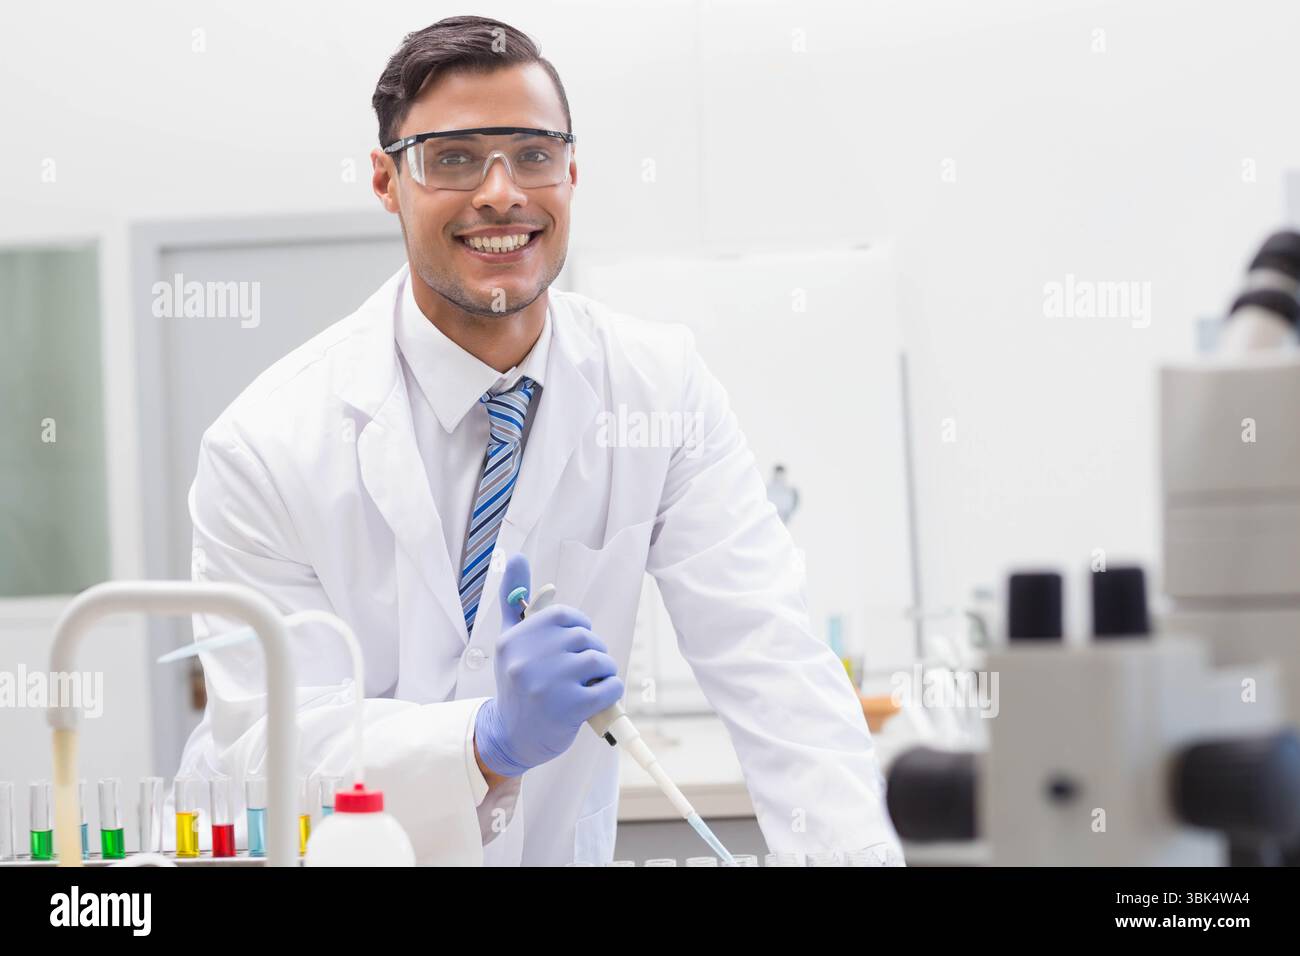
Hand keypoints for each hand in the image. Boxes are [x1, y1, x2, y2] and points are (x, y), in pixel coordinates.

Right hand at [473, 554, 624, 776]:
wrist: (512, 738)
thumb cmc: (518, 685)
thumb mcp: (510, 641)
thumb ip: (514, 600)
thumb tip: (516, 556)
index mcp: (514, 639)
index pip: (564, 616)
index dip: (578, 629)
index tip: (572, 646)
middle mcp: (526, 659)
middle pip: (585, 637)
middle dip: (592, 652)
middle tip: (582, 671)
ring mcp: (547, 684)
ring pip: (600, 659)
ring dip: (603, 672)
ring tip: (588, 686)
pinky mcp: (568, 708)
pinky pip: (610, 686)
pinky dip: (611, 692)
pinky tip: (597, 700)